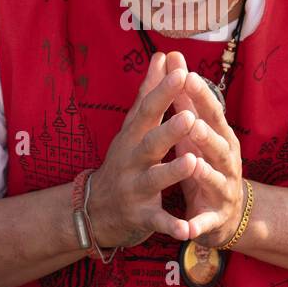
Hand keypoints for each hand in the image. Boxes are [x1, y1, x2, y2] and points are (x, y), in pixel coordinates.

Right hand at [87, 52, 197, 247]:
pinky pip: (157, 222)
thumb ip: (149, 93)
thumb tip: (162, 56)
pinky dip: (172, 227)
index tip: (181, 72)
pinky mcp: (140, 217)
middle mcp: (131, 161)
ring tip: (192, 163)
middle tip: (189, 117)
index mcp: (133, 137)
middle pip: (150, 143)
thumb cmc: (123, 161)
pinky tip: (188, 230)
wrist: (94, 211)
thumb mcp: (133, 127)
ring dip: (172, 173)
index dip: (163, 92)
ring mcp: (134, 189)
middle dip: (168, 131)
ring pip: (154, 180)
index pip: (148, 110)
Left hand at [165, 53, 244, 246]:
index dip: (201, 96)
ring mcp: (222, 190)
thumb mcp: (195, 129)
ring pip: (213, 180)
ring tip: (192, 164)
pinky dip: (195, 225)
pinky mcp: (213, 217)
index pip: (211, 113)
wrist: (224, 212)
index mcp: (220, 138)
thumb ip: (184, 97)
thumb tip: (174, 57)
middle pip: (217, 145)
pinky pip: (204, 222)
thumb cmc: (205, 162)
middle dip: (205, 133)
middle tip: (191, 120)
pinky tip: (185, 228)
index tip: (187, 77)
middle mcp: (226, 162)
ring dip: (204, 173)